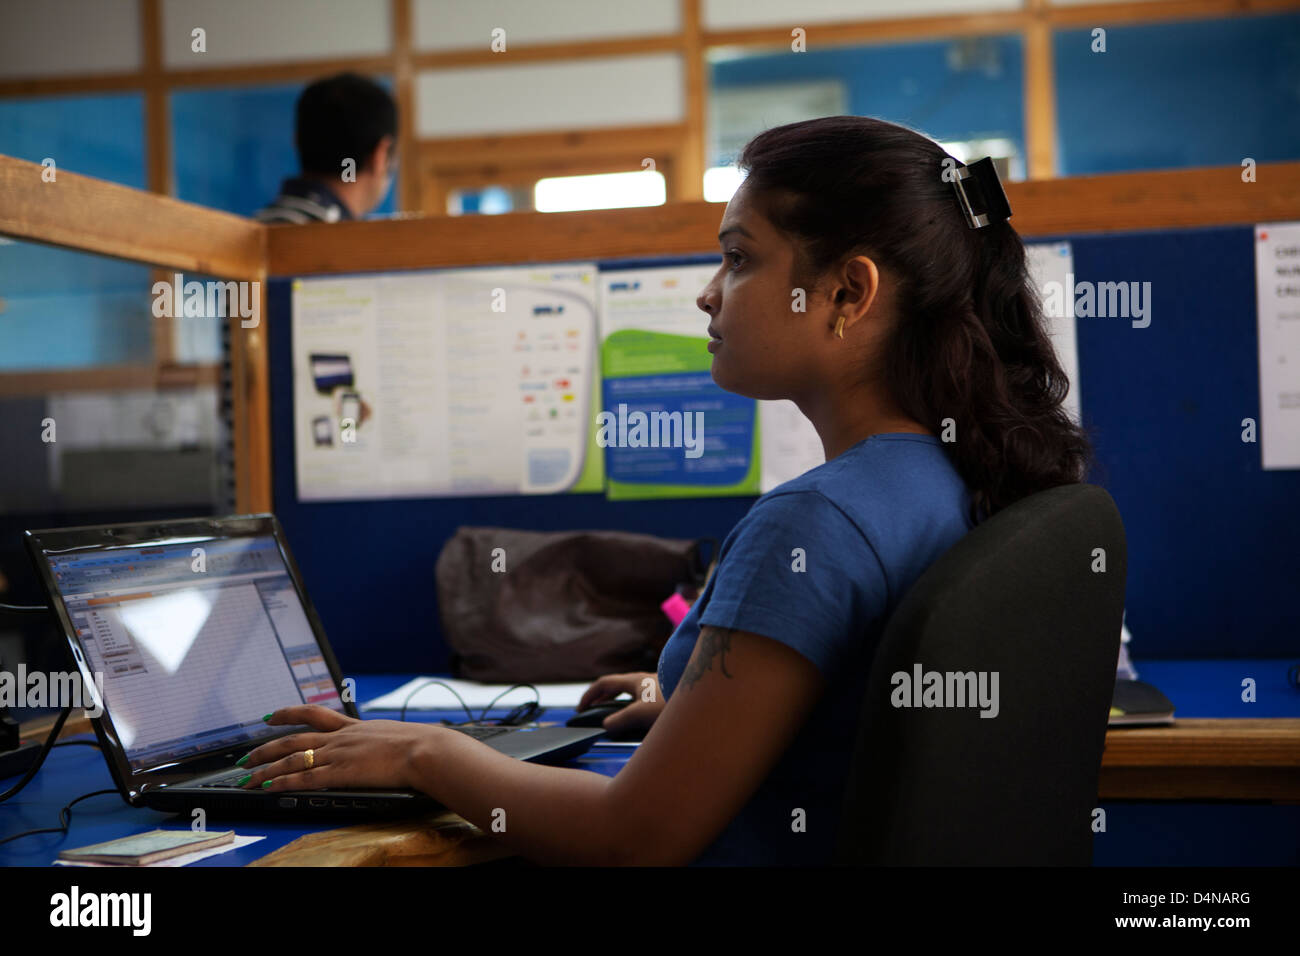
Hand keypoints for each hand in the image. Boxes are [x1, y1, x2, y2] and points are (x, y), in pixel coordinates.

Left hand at [237, 704, 439, 791]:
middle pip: (293, 739)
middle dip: (265, 748)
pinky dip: (284, 781)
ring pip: (293, 759)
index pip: (313, 714)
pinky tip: (269, 786)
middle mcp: (340, 738)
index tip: (270, 716)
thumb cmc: (418, 744)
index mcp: (352, 727)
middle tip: (244, 757)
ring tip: (247, 777)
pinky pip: (305, 777)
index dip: (288, 714)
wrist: (424, 750)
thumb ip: (378, 739)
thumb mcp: (393, 734)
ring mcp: (339, 754)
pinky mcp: (341, 773)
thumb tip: (382, 744)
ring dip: (266, 768)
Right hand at [577, 671, 664, 734]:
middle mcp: (643, 682)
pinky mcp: (663, 699)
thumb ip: (620, 720)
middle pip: (615, 687)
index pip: (604, 683)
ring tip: (610, 717)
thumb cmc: (670, 704)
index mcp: (634, 681)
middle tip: (591, 711)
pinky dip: (629, 709)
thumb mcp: (640, 714)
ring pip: (628, 694)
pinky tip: (634, 721)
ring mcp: (654, 689)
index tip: (580, 709)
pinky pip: (640, 701)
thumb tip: (606, 725)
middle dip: (601, 699)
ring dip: (615, 704)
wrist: (698, 703)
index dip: (589, 695)